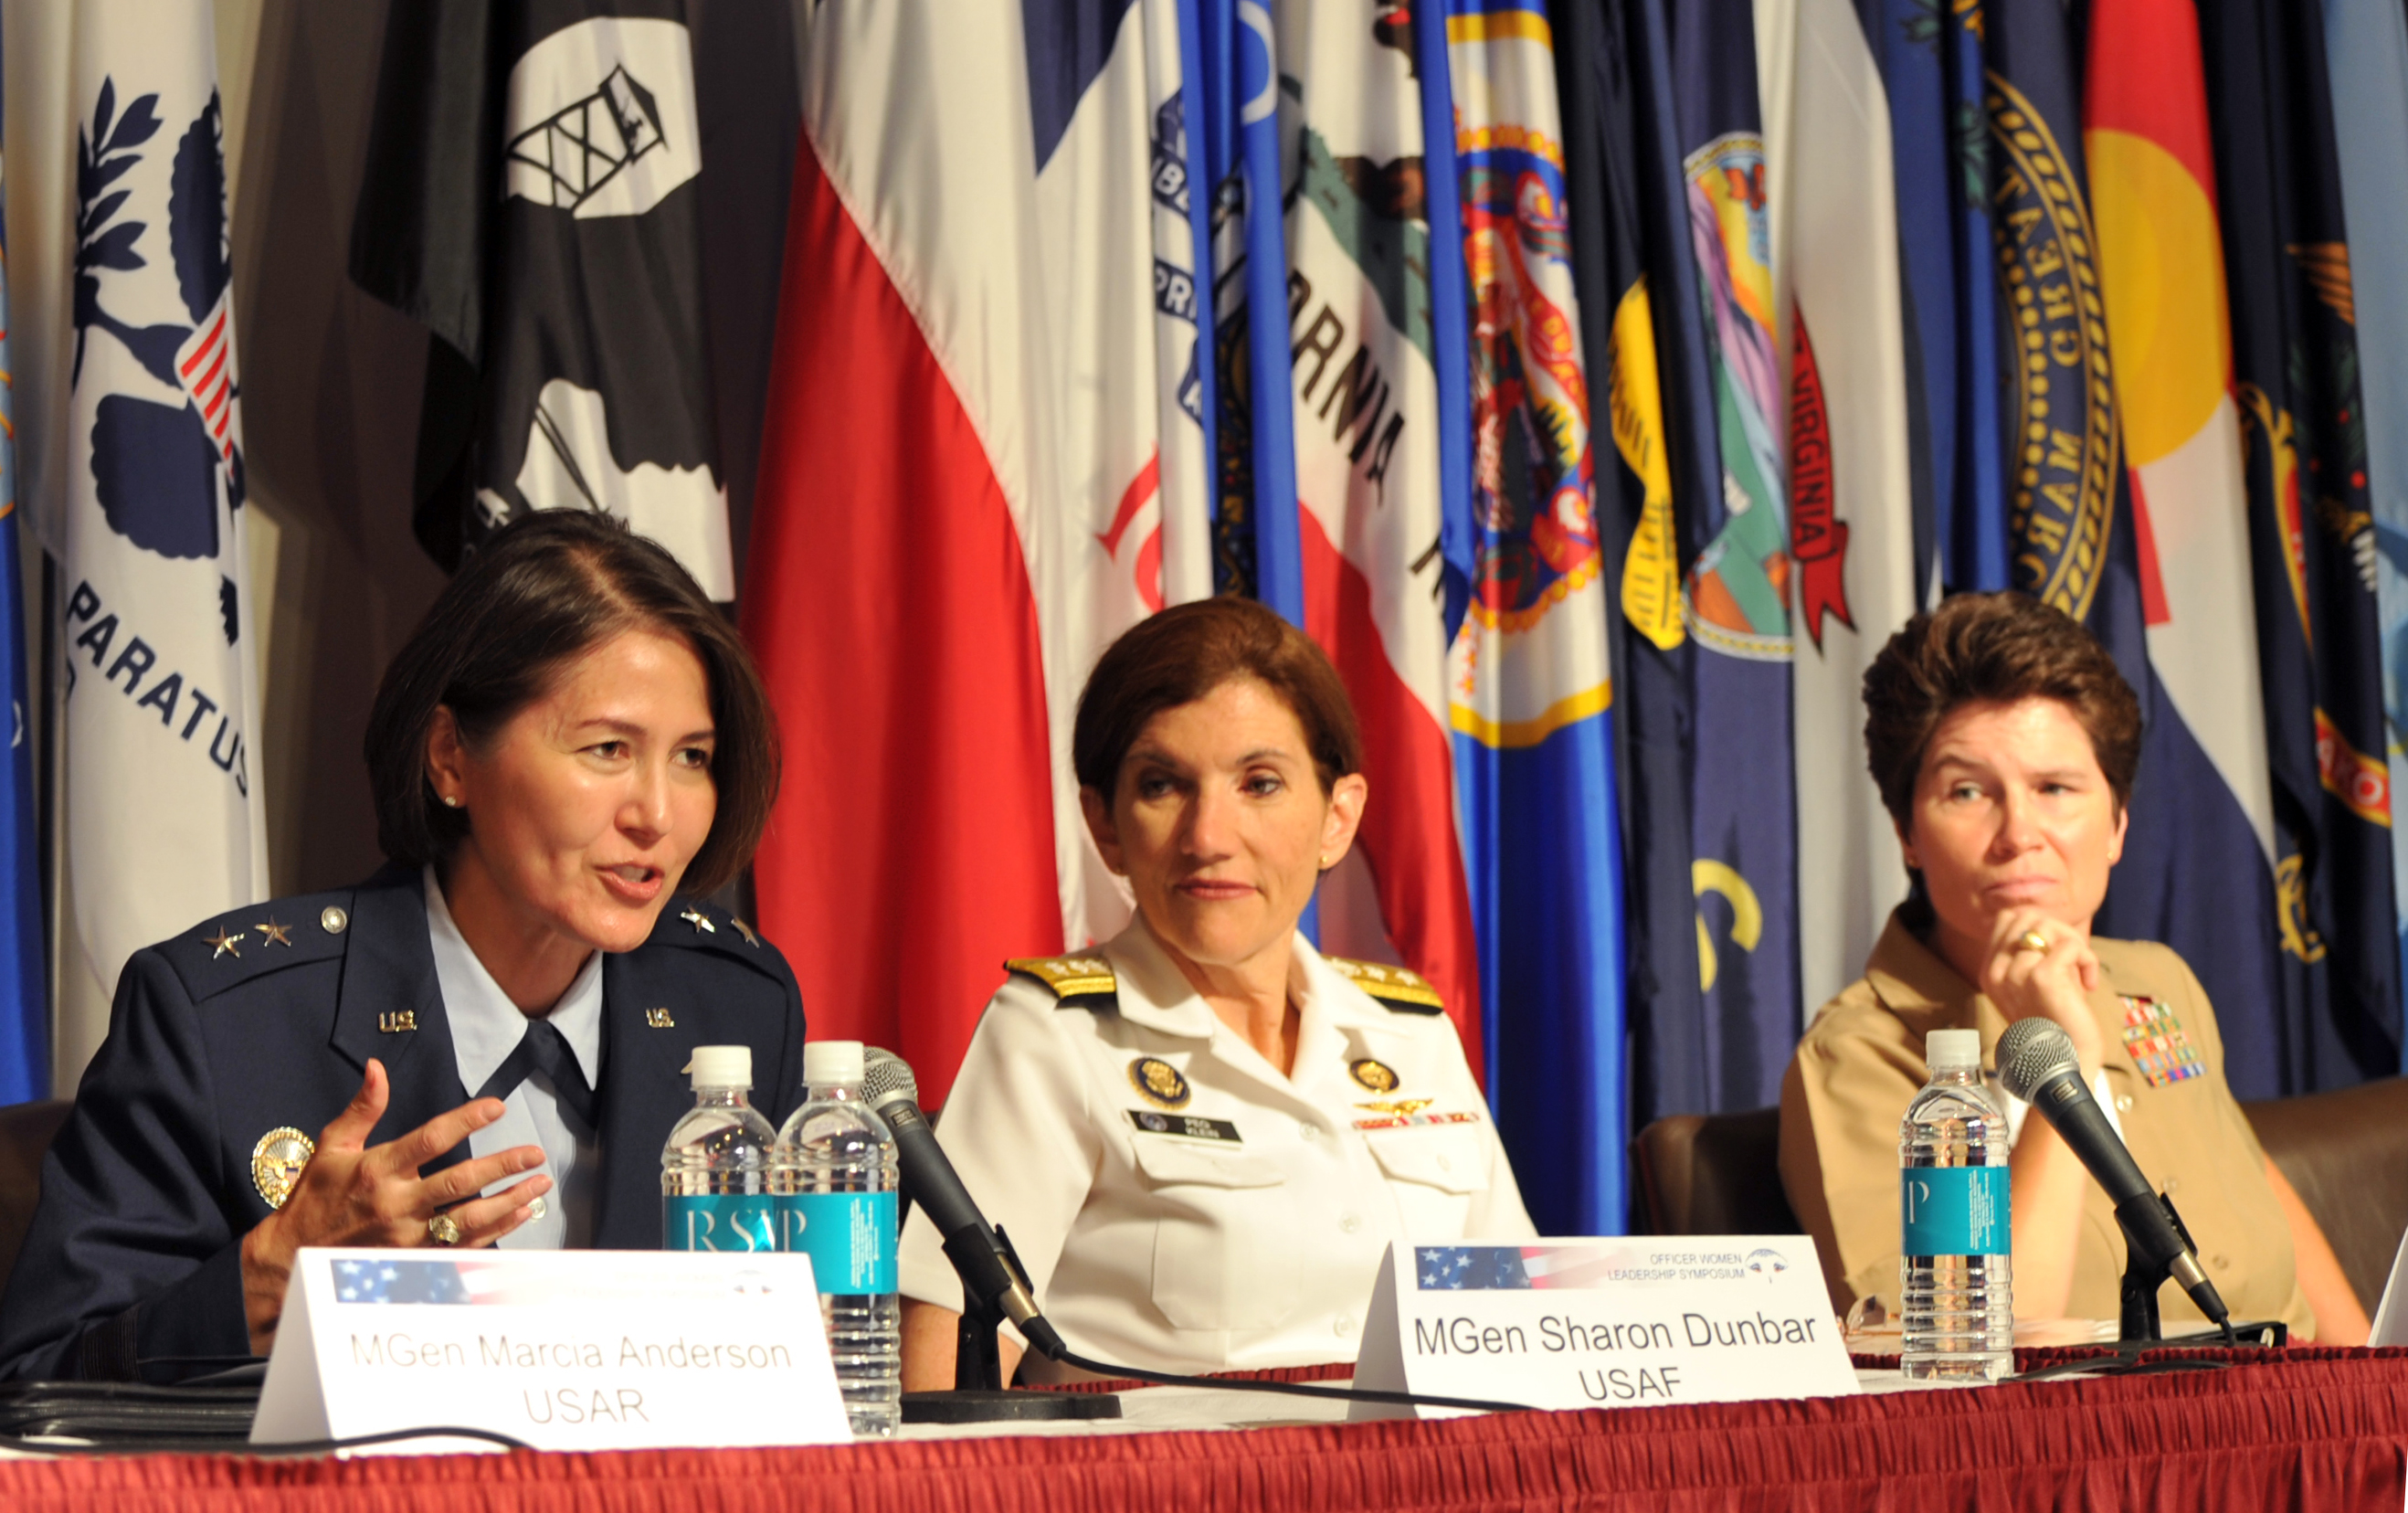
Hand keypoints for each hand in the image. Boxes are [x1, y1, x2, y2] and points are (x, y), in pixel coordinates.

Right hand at [238, 1059, 550, 1353]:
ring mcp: (406, 1237)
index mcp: (377, 1170)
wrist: (290, 1257)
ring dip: (509, 1201)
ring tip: (538, 1185)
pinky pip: (463, 1247)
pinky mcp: (413, 1262)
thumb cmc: (315, 1197)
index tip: (497, 1106)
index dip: (466, 1120)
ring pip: (469, 1219)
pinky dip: (496, 1232)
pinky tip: (519, 1214)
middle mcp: (395, 1204)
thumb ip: (363, 1108)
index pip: (431, 1139)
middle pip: (460, 1182)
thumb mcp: (333, 1147)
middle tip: (534, 1153)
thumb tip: (377, 1067)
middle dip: (503, 1165)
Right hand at [1977, 907, 2104, 1074]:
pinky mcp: (2041, 977)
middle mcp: (1997, 970)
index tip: (2056, 952)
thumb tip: (2047, 922)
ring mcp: (2016, 973)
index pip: (2007, 918)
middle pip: (2026, 915)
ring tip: (2081, 971)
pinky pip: (2070, 946)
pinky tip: (2090, 984)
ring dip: (2074, 944)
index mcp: (1990, 971)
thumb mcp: (2031, 985)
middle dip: (2057, 929)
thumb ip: (2030, 955)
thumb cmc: (2055, 1024)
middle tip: (2073, 957)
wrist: (2062, 1063)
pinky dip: (2088, 960)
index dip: (2039, 925)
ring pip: (2049, 927)